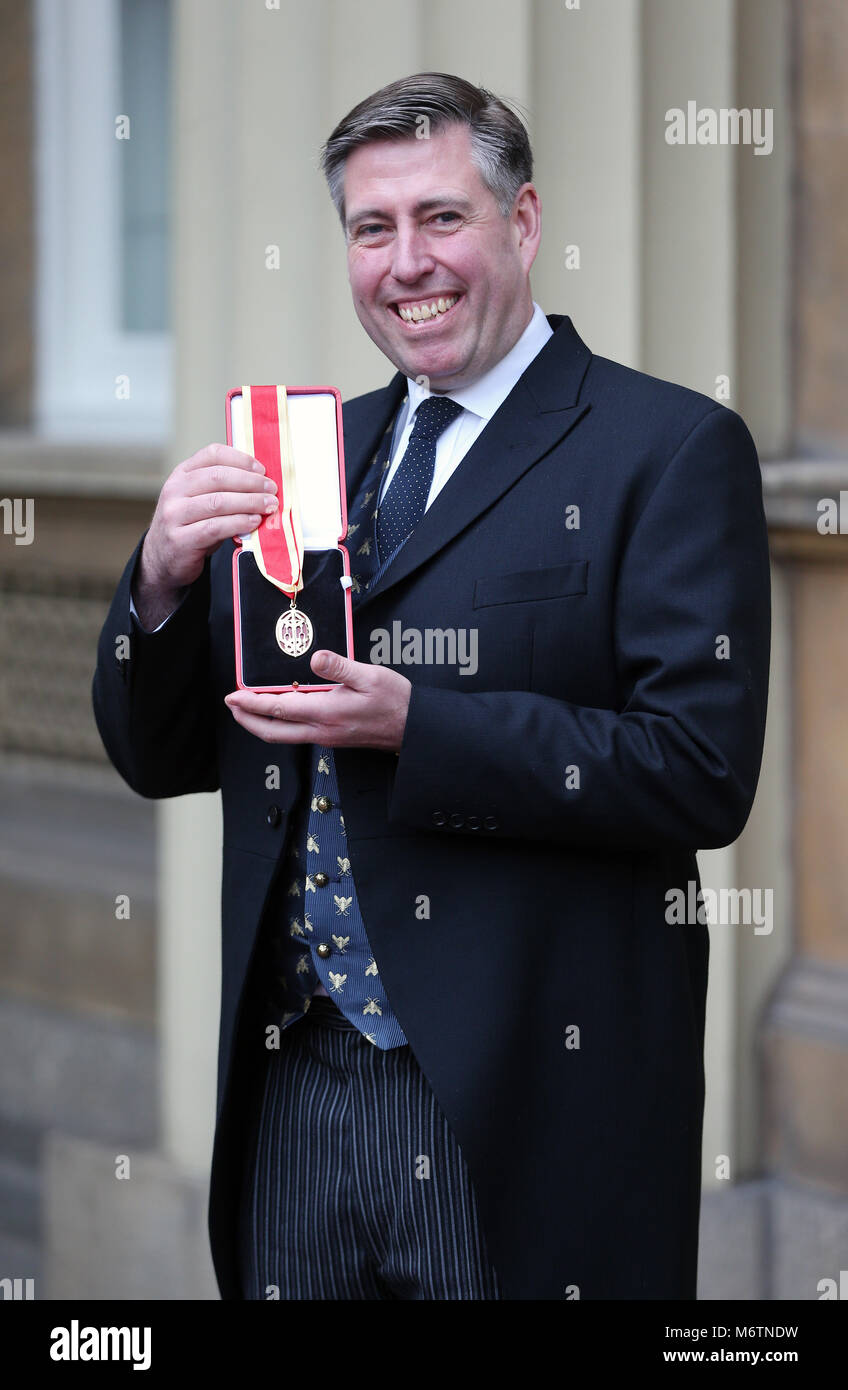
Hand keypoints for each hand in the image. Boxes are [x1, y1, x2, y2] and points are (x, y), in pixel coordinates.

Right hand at [134, 443, 278, 627]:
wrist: (162, 560)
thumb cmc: (190, 527)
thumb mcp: (200, 500)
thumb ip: (223, 489)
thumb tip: (262, 484)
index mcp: (181, 474)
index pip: (212, 454)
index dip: (241, 459)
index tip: (262, 470)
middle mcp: (174, 491)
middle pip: (218, 477)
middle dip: (250, 482)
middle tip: (272, 489)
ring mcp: (175, 515)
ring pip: (218, 502)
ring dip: (249, 502)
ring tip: (269, 506)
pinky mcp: (181, 539)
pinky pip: (215, 527)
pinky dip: (239, 523)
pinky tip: (254, 522)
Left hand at [224, 650, 412, 752]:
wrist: (413, 728)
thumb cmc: (395, 702)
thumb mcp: (370, 676)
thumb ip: (340, 667)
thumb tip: (316, 658)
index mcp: (327, 712)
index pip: (279, 709)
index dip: (252, 703)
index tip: (234, 696)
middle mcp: (322, 729)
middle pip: (273, 731)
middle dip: (247, 720)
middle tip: (232, 706)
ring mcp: (326, 736)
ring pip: (283, 735)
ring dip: (262, 723)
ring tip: (249, 708)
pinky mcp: (332, 737)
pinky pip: (297, 734)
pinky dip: (280, 724)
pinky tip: (281, 711)